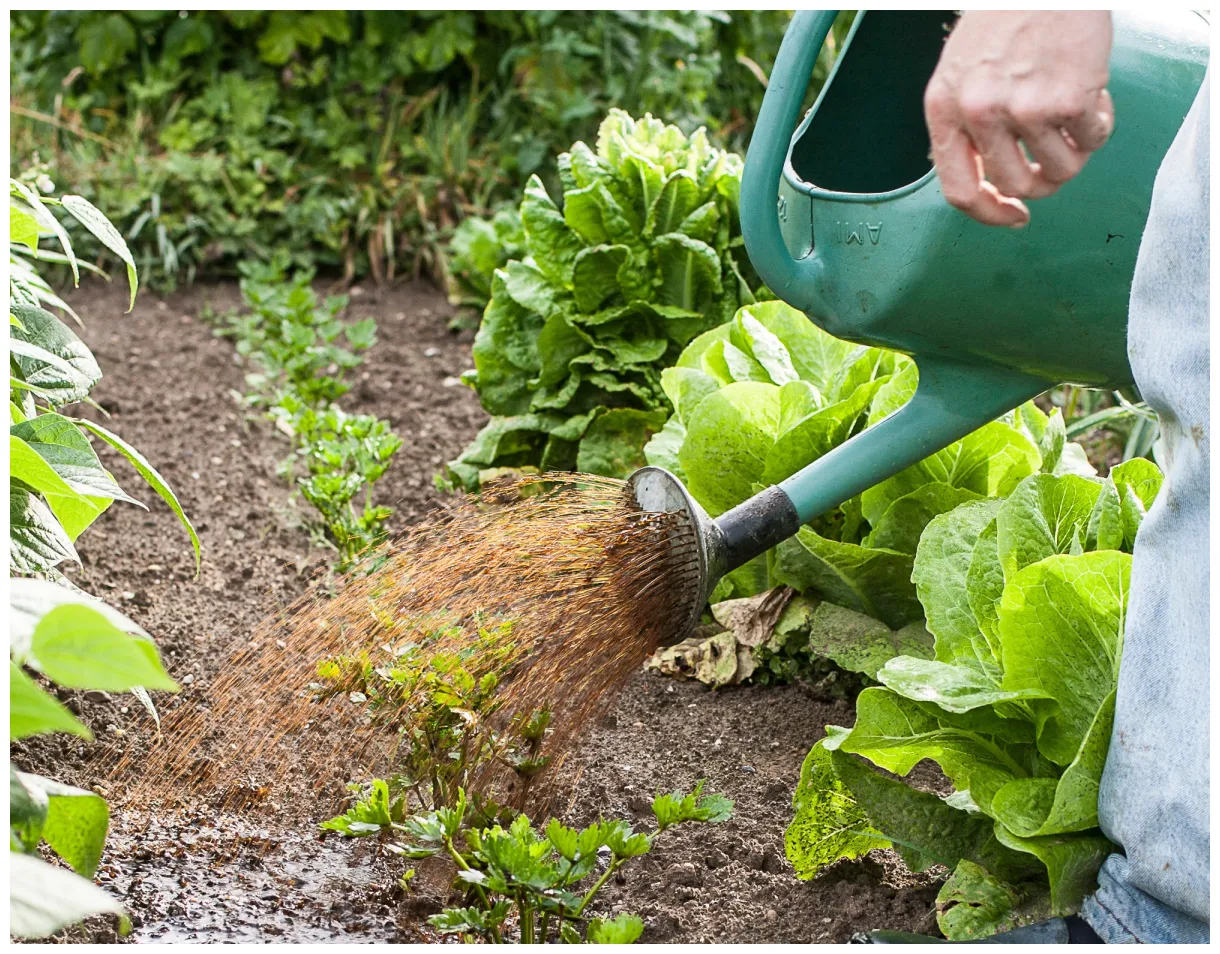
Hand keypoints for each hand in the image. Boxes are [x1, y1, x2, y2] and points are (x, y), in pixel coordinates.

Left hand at [924, 11, 1113, 226]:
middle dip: (1041, 182)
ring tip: (1075, 118)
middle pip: (1014, 185)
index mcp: (944, 108)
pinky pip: (1092, 142)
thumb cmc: (1007, 16)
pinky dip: (1099, 127)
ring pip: (1058, 171)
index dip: (989, 213)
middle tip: (1055, 160)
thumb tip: (987, 179)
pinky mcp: (1068, 99)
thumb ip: (966, 123)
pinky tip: (1094, 97)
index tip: (1014, 215)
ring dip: (1074, 154)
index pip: (959, 190)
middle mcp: (978, 111)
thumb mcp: (961, 71)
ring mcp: (1023, 108)